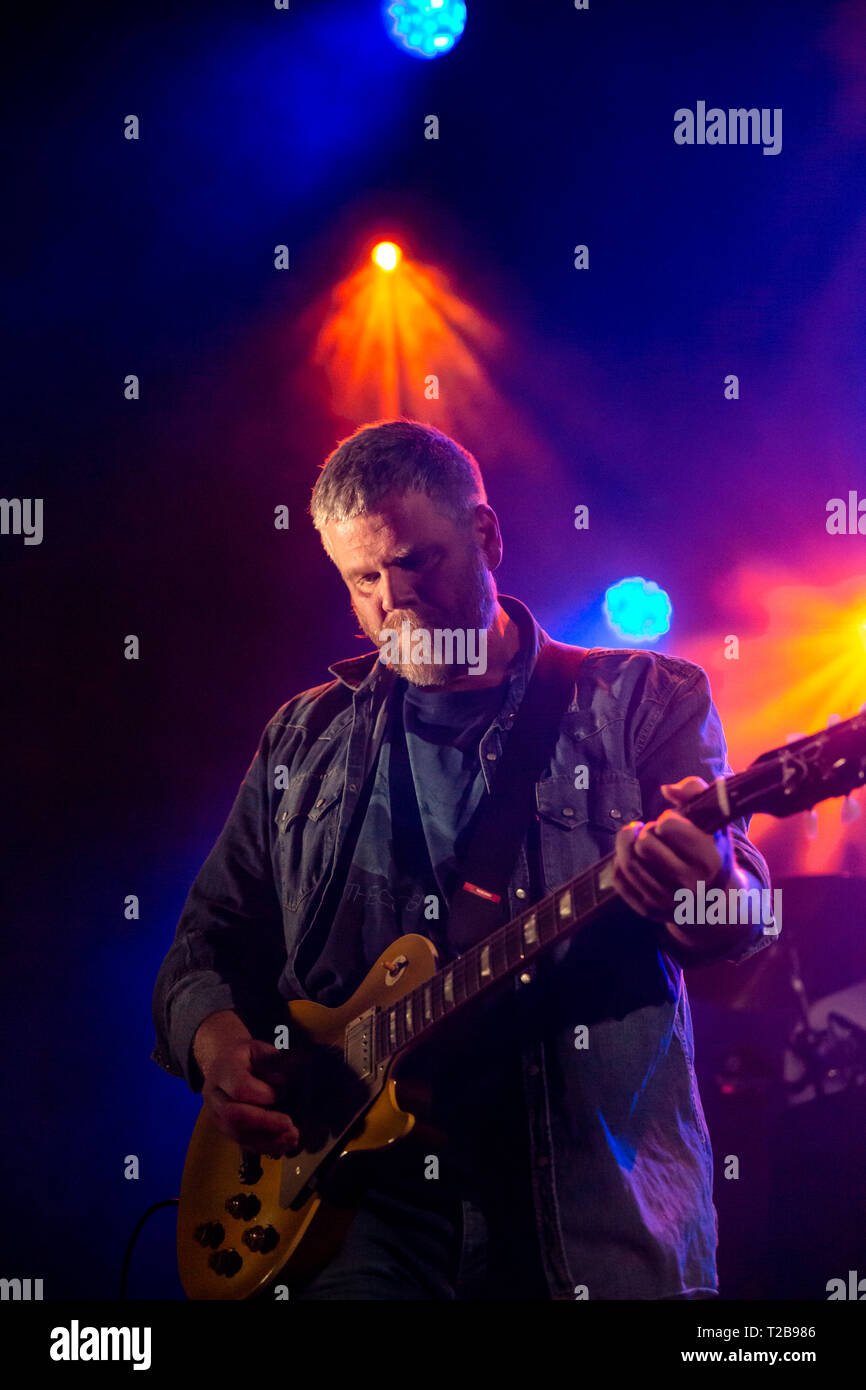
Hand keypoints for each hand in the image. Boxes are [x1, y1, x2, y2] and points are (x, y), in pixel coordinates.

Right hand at [195, 1014, 300, 1157]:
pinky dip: (264, 1146)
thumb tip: (284, 1081)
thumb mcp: (258, 1048)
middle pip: (233, 1116)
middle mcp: (214, 1095)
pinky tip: (283, 1144)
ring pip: (237, 1135)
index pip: (240, 1088)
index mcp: (222, 1070)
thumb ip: (272, 1060)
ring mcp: (216, 1115)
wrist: (222, 1064)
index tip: (283, 1093)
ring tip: (292, 1138)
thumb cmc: (244, 1056)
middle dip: (265, 1123)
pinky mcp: (224, 1129)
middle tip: (290, 1125)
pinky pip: (241, 1143)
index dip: (264, 1094)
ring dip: (267, 1140)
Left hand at [613, 775, 748, 953]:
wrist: (714, 900)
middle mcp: (689, 885)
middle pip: (644, 845)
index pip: (668, 827)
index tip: (673, 825)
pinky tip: (634, 857)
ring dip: (629, 845)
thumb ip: (695, 791)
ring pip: (628, 862)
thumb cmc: (709, 850)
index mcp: (710, 861)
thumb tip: (666, 789)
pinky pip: (619, 878)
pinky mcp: (648, 910)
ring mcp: (667, 901)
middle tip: (657, 835)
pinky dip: (620, 861)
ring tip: (641, 840)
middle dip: (646, 833)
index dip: (666, 820)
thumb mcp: (713, 820)